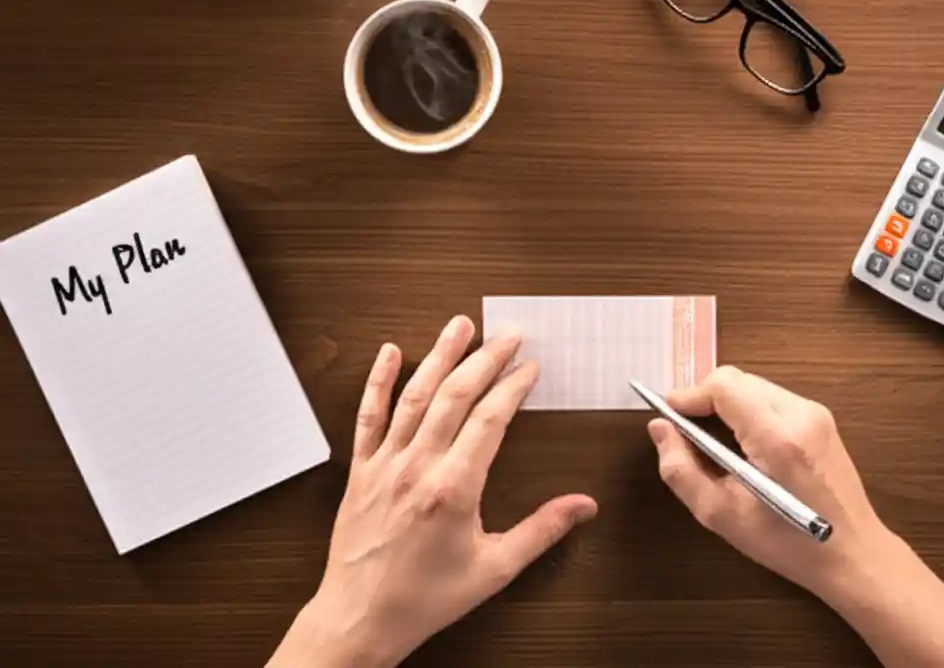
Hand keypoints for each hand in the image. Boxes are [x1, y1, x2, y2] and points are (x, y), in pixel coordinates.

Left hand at [268, 316, 597, 667]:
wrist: (360, 618)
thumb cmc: (425, 599)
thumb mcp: (495, 570)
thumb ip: (541, 531)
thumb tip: (583, 506)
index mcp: (454, 488)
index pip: (490, 419)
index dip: (512, 387)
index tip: (529, 368)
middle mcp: (417, 467)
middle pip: (455, 396)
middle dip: (484, 359)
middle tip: (507, 335)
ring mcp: (385, 465)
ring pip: (414, 396)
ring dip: (439, 356)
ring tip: (459, 326)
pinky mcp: (361, 472)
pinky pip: (368, 416)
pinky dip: (378, 382)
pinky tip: (390, 354)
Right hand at [646, 366, 885, 604]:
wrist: (852, 554)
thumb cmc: (788, 544)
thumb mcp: (722, 515)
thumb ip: (681, 470)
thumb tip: (660, 429)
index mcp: (777, 438)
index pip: (724, 385)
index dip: (690, 395)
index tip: (669, 416)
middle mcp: (800, 415)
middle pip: (738, 380)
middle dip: (706, 400)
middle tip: (686, 433)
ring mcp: (816, 414)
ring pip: (755, 386)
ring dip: (728, 406)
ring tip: (714, 442)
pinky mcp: (822, 421)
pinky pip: (773, 399)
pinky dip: (749, 412)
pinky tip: (744, 446)